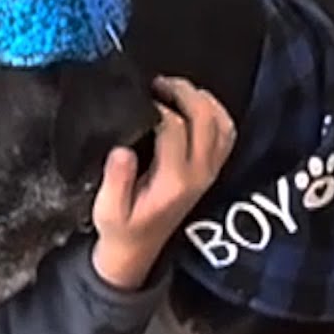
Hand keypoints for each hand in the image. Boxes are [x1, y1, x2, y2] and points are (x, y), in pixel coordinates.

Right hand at [91, 75, 236, 289]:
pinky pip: (226, 133)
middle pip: (205, 118)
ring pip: (222, 122)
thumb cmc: (122, 227)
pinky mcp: (212, 169)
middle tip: (159, 82)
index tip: (139, 98)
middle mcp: (199, 173)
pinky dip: (215, 112)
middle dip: (184, 92)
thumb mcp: (107, 210)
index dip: (157, 106)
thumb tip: (123, 149)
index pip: (175, 128)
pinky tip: (194, 104)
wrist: (140, 250)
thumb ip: (116, 180)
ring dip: (202, 99)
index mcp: (175, 180)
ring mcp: (210, 171)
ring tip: (175, 88)